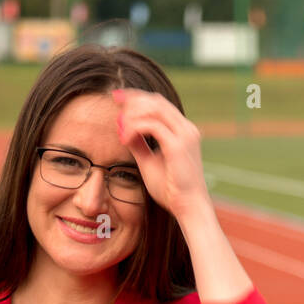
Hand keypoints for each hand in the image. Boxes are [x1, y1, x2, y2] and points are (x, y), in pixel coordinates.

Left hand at [112, 88, 212, 225]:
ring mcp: (185, 135)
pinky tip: (124, 139)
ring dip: (132, 114)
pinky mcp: (178, 145)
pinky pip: (151, 125)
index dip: (138, 97)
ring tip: (120, 126)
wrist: (189, 207)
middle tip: (115, 100)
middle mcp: (187, 128)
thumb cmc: (171, 189)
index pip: (160, 103)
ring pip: (154, 108)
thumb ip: (139, 145)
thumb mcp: (149, 162)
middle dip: (133, 98)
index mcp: (183, 130)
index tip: (118, 98)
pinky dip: (134, 128)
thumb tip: (124, 130)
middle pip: (156, 101)